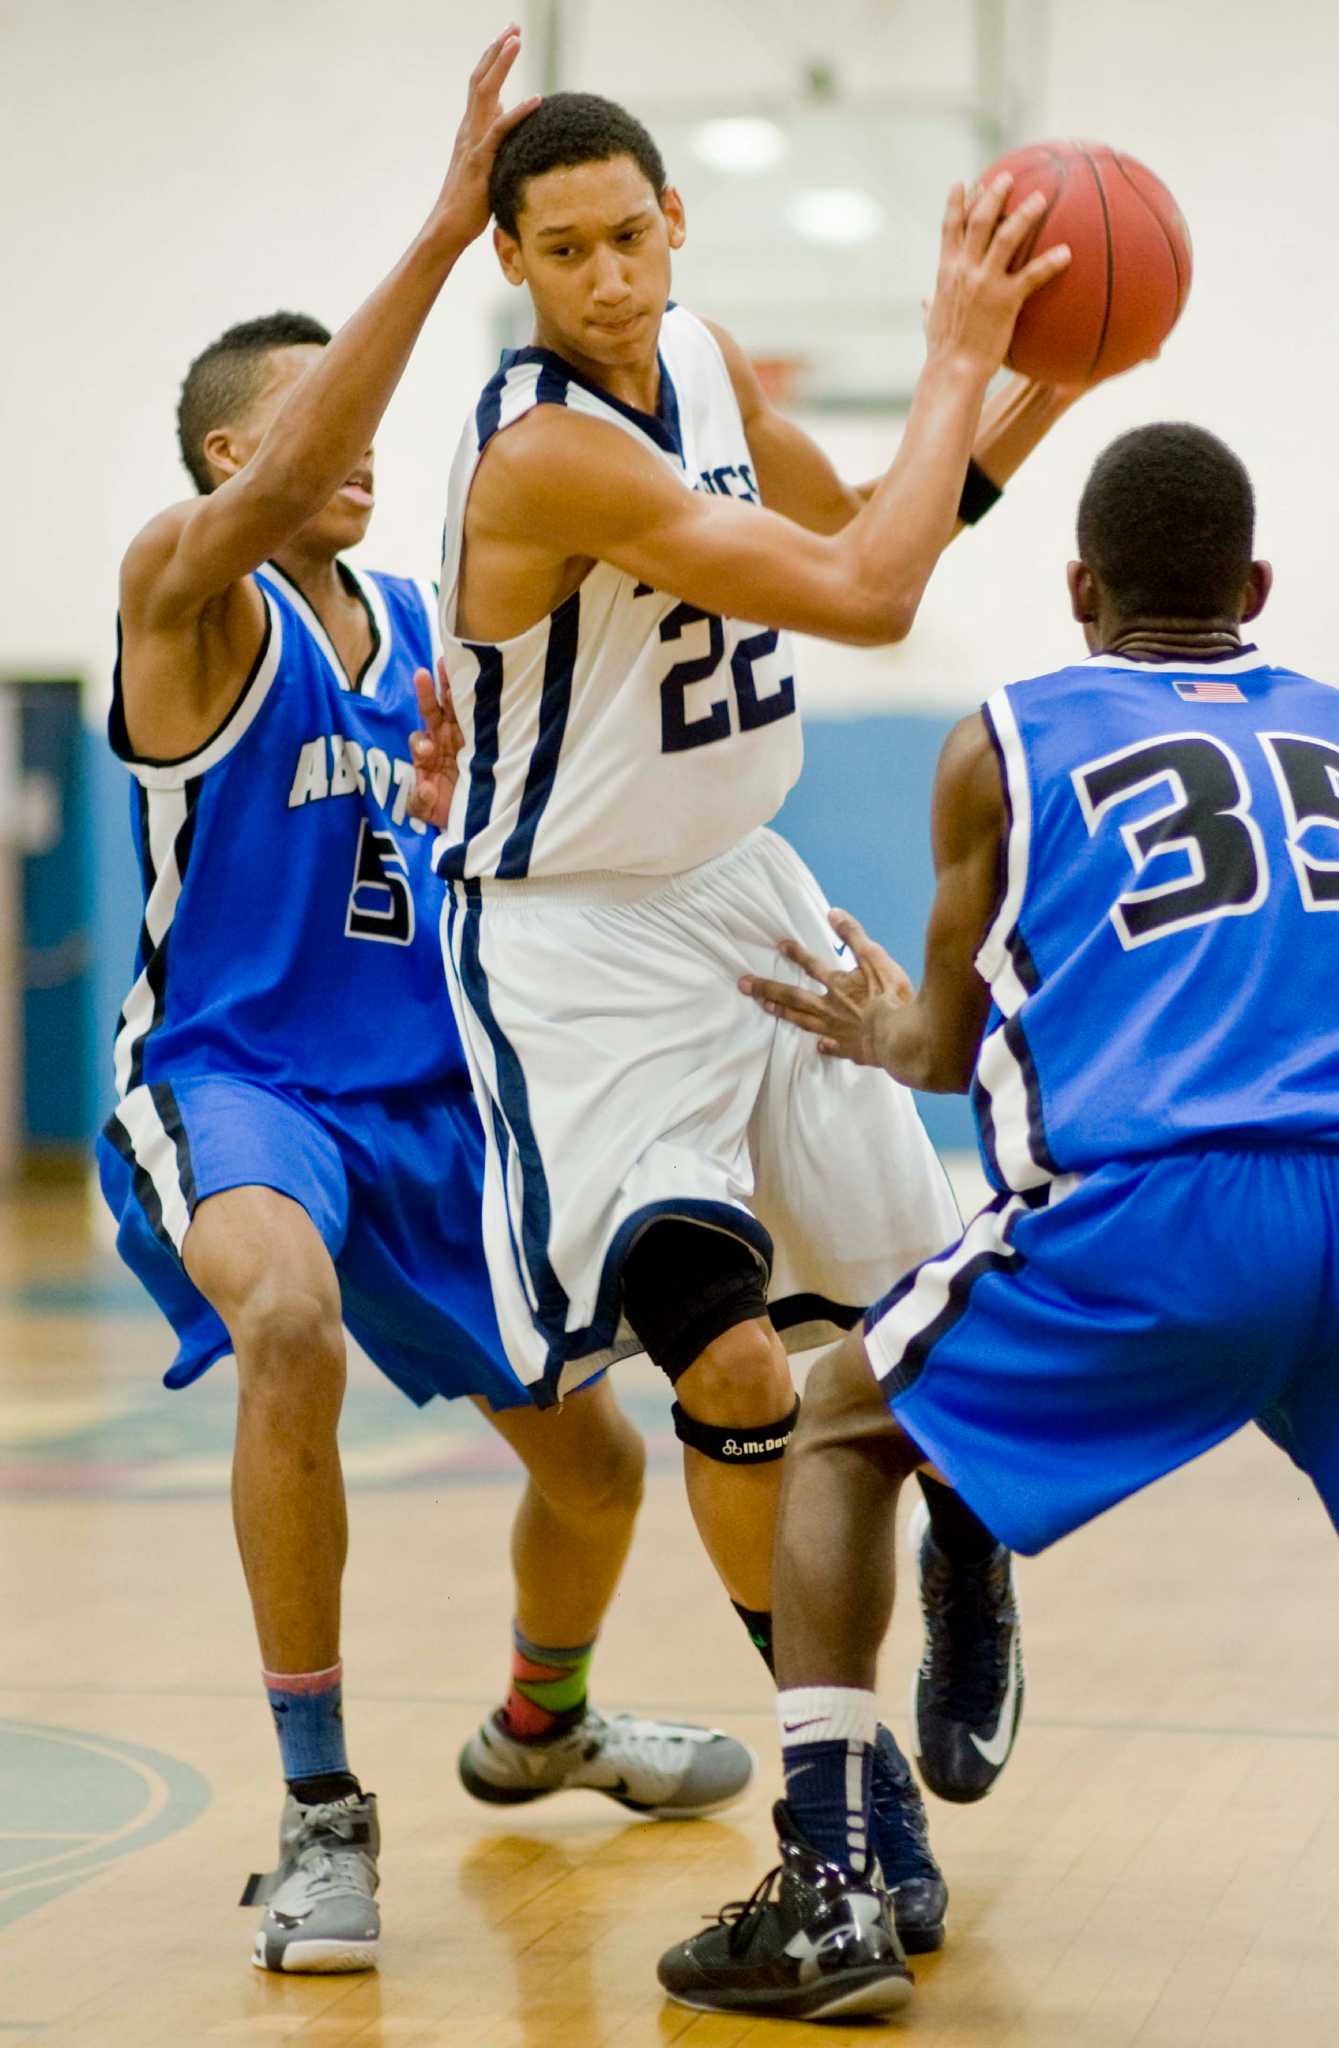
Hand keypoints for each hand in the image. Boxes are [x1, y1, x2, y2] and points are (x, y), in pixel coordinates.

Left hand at [407, 656, 464, 829]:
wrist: (475, 816)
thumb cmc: (447, 808)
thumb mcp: (427, 810)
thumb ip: (420, 802)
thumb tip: (426, 788)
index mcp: (428, 753)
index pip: (418, 739)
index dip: (420, 742)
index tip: (429, 750)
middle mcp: (443, 739)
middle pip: (433, 711)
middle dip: (428, 692)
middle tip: (423, 674)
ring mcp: (463, 734)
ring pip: (455, 705)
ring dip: (451, 685)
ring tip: (450, 664)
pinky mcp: (482, 736)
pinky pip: (477, 715)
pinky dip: (477, 702)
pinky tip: (481, 685)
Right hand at [430, 25, 540, 246]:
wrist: (450, 226)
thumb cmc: (470, 200)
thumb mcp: (485, 162)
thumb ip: (493, 135)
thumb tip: (503, 110)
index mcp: (470, 129)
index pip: (480, 84)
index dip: (493, 59)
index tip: (509, 36)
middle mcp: (469, 129)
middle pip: (480, 79)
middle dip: (496, 50)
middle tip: (513, 27)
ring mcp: (473, 143)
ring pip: (485, 93)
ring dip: (500, 65)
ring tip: (515, 40)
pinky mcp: (480, 161)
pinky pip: (499, 131)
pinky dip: (517, 113)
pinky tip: (535, 99)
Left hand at [739, 909, 913, 1066]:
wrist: (902, 1037)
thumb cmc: (891, 997)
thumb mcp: (876, 959)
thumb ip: (855, 936)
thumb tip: (833, 913)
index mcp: (839, 985)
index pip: (812, 966)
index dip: (796, 954)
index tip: (780, 945)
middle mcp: (831, 1008)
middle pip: (794, 997)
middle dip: (768, 989)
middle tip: (744, 985)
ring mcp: (838, 1032)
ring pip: (804, 1022)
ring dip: (784, 1013)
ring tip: (766, 1007)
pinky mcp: (852, 1050)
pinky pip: (834, 1048)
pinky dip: (826, 1046)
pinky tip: (821, 1046)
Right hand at [925, 176, 1070, 381]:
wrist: (953, 370)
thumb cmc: (943, 350)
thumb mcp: (931, 322)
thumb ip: (930, 306)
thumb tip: (924, 303)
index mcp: (946, 272)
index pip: (949, 228)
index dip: (956, 203)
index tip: (963, 183)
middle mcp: (964, 270)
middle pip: (979, 221)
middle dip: (993, 195)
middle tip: (1007, 176)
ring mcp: (984, 283)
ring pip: (1006, 237)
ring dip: (1023, 214)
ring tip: (1040, 198)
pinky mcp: (1005, 300)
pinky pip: (1032, 275)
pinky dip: (1050, 263)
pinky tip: (1067, 253)